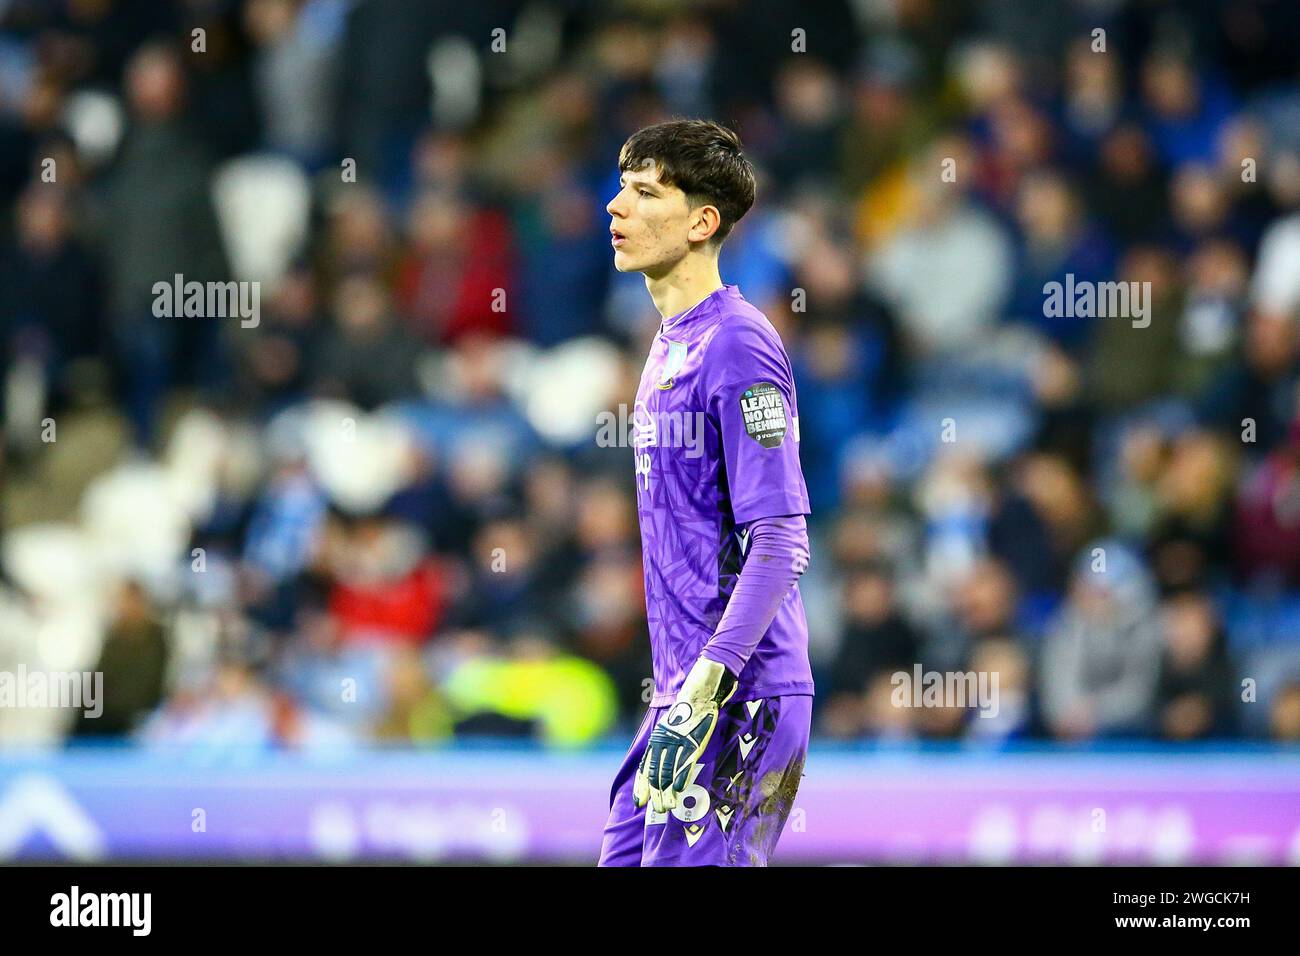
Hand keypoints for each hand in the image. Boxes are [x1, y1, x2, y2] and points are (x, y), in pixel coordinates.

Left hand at [633, 657, 736, 812]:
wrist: (701, 692)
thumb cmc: (688, 710)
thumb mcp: (671, 726)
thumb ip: (667, 743)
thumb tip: (664, 762)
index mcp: (658, 738)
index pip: (646, 766)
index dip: (642, 785)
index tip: (638, 802)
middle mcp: (665, 741)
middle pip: (657, 773)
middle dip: (655, 793)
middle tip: (656, 810)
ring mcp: (679, 742)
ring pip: (670, 771)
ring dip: (667, 792)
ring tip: (667, 807)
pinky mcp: (694, 741)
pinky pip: (686, 762)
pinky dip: (681, 777)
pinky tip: (679, 790)